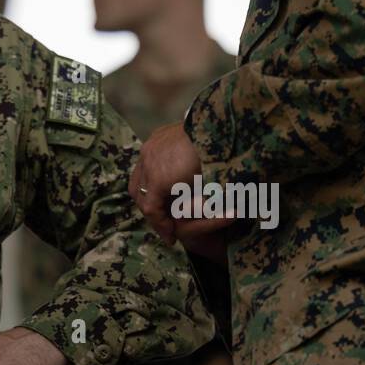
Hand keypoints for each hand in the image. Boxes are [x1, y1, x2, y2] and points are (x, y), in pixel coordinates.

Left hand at [129, 122, 230, 250]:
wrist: (224, 130)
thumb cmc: (223, 139)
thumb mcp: (203, 148)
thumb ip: (193, 159)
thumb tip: (197, 177)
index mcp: (160, 139)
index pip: (145, 171)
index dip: (152, 192)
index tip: (165, 207)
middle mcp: (150, 150)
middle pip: (139, 185)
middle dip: (150, 207)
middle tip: (164, 224)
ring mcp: (151, 163)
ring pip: (145, 199)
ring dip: (156, 218)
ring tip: (169, 232)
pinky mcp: (159, 178)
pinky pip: (153, 208)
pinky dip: (161, 223)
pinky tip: (171, 234)